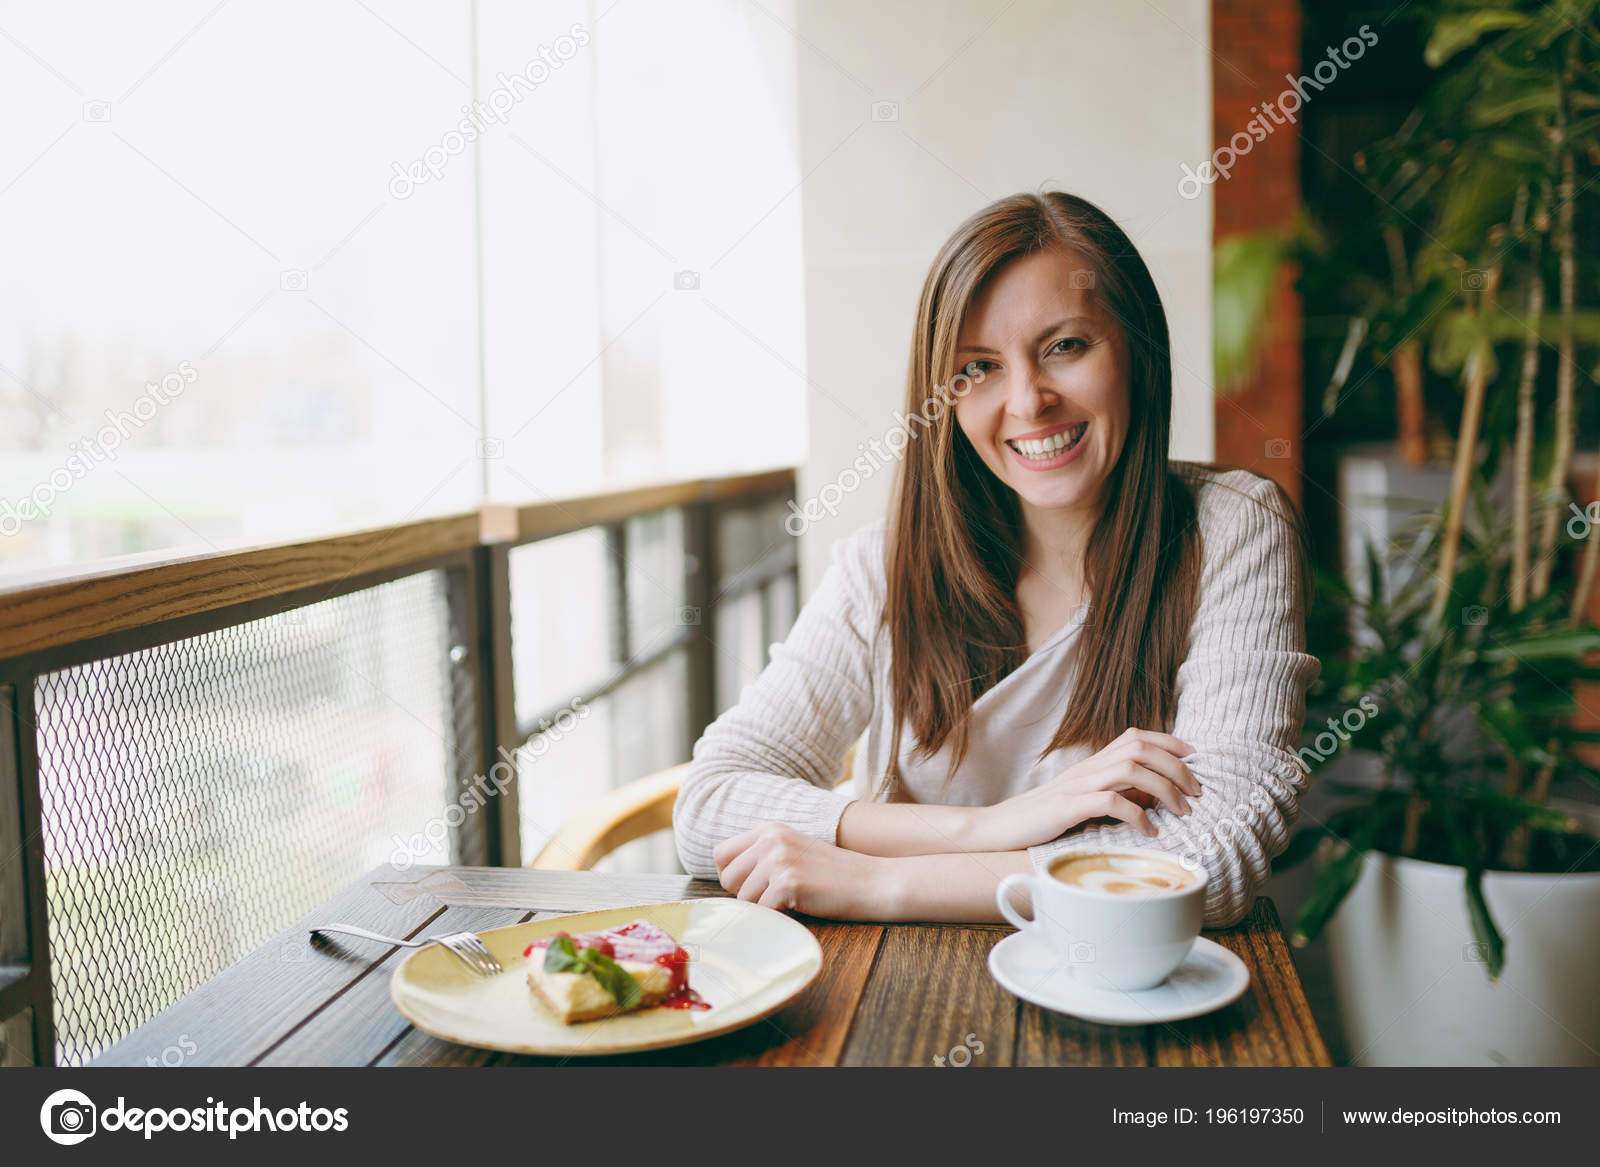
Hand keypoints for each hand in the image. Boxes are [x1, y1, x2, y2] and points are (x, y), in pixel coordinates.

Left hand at [714, 822, 895, 918]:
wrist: (872, 881)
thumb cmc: (833, 874)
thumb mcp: (794, 851)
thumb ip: (762, 855)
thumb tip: (725, 878)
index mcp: (769, 829)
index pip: (720, 853)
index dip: (733, 875)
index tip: (754, 885)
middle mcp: (770, 839)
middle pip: (726, 878)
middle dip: (745, 894)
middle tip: (774, 897)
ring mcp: (779, 859)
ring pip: (743, 899)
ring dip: (764, 908)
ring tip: (792, 901)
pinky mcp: (788, 883)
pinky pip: (762, 911)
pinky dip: (777, 917)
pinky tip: (799, 908)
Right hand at [965, 728, 1200, 852]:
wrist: (998, 827)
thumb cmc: (1043, 819)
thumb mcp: (1084, 802)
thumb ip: (1114, 793)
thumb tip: (1151, 795)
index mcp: (1092, 763)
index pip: (1135, 736)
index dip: (1169, 741)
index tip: (1195, 757)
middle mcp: (1087, 767)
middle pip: (1139, 747)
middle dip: (1176, 766)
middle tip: (1197, 792)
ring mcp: (1077, 785)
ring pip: (1130, 769)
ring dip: (1164, 788)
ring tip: (1182, 811)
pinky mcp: (1067, 806)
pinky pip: (1110, 802)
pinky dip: (1137, 815)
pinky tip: (1150, 832)